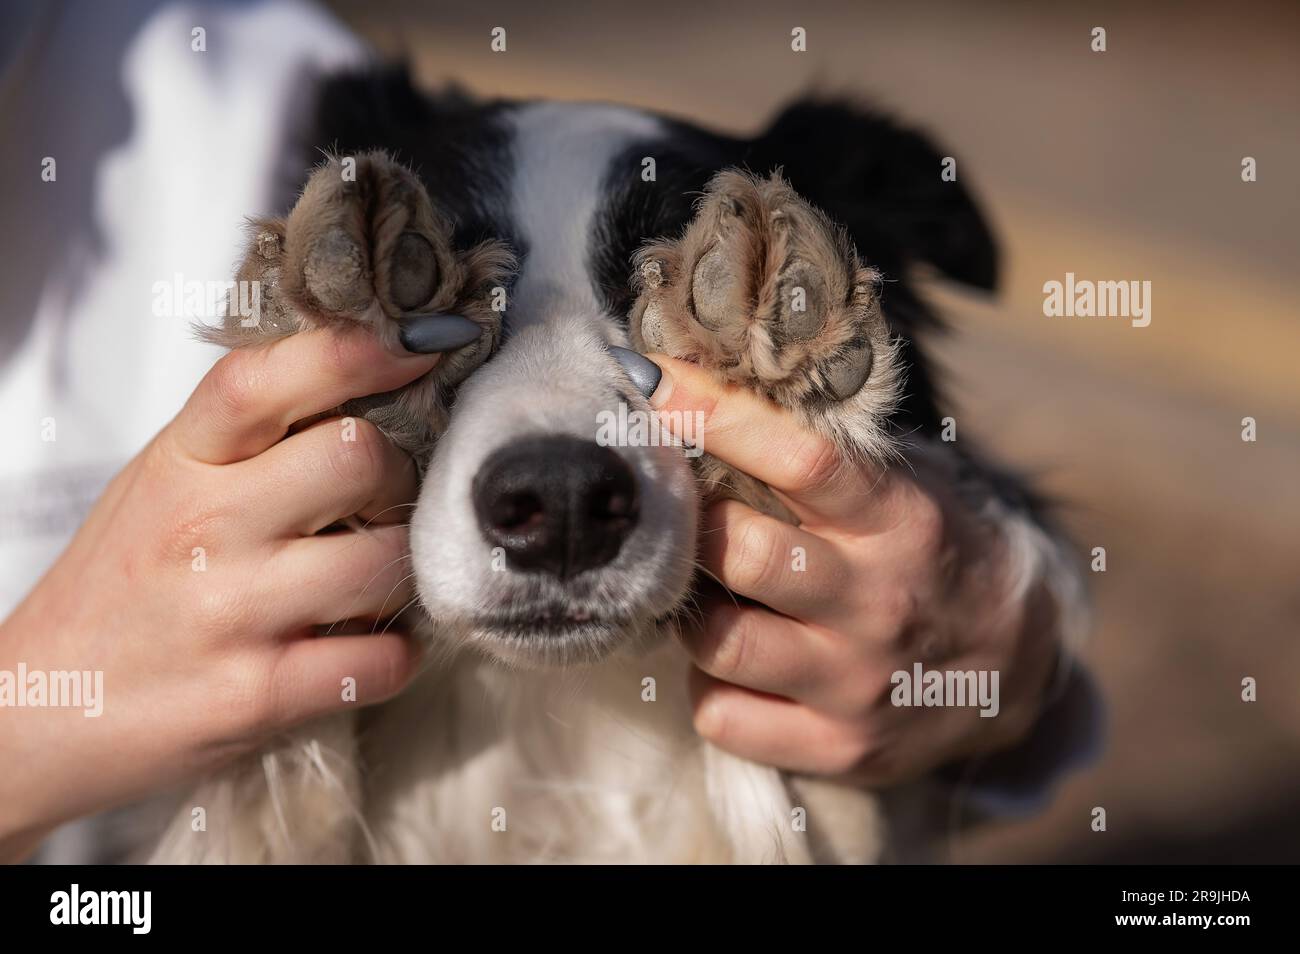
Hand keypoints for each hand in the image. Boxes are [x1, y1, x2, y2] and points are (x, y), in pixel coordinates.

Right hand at [0, 328, 440, 860]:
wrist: (40, 714)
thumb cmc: (120, 591)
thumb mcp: (160, 484)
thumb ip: (247, 435)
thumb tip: (363, 376)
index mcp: (180, 463)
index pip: (265, 379)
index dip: (356, 352)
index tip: (413, 352)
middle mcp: (204, 528)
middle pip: (358, 457)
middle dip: (398, 480)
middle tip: (381, 508)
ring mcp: (232, 612)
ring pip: (388, 560)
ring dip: (401, 574)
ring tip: (368, 585)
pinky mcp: (258, 695)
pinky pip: (382, 659)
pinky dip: (393, 657)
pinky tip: (361, 649)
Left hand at [648, 355, 1059, 784]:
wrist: (1018, 666)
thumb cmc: (935, 551)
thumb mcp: (909, 486)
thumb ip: (825, 453)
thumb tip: (704, 396)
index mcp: (902, 521)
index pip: (801, 459)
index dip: (715, 414)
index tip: (653, 381)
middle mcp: (880, 603)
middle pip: (744, 553)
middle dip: (691, 523)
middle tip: (677, 512)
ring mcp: (858, 683)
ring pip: (720, 641)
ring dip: (690, 608)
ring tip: (705, 591)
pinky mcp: (839, 747)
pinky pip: (723, 715)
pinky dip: (708, 683)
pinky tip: (733, 662)